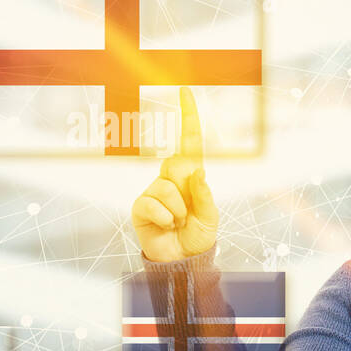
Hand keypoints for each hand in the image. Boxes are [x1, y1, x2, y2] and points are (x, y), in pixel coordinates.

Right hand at [131, 86, 219, 261]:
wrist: (181, 261)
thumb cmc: (198, 236)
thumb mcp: (210, 217)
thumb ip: (205, 195)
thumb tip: (196, 171)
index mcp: (190, 174)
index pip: (189, 140)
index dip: (188, 115)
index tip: (185, 89)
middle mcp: (169, 177)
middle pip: (177, 165)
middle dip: (187, 190)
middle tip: (188, 212)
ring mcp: (153, 190)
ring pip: (166, 188)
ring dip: (179, 212)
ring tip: (178, 223)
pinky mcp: (140, 205)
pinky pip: (153, 203)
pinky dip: (165, 219)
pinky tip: (166, 226)